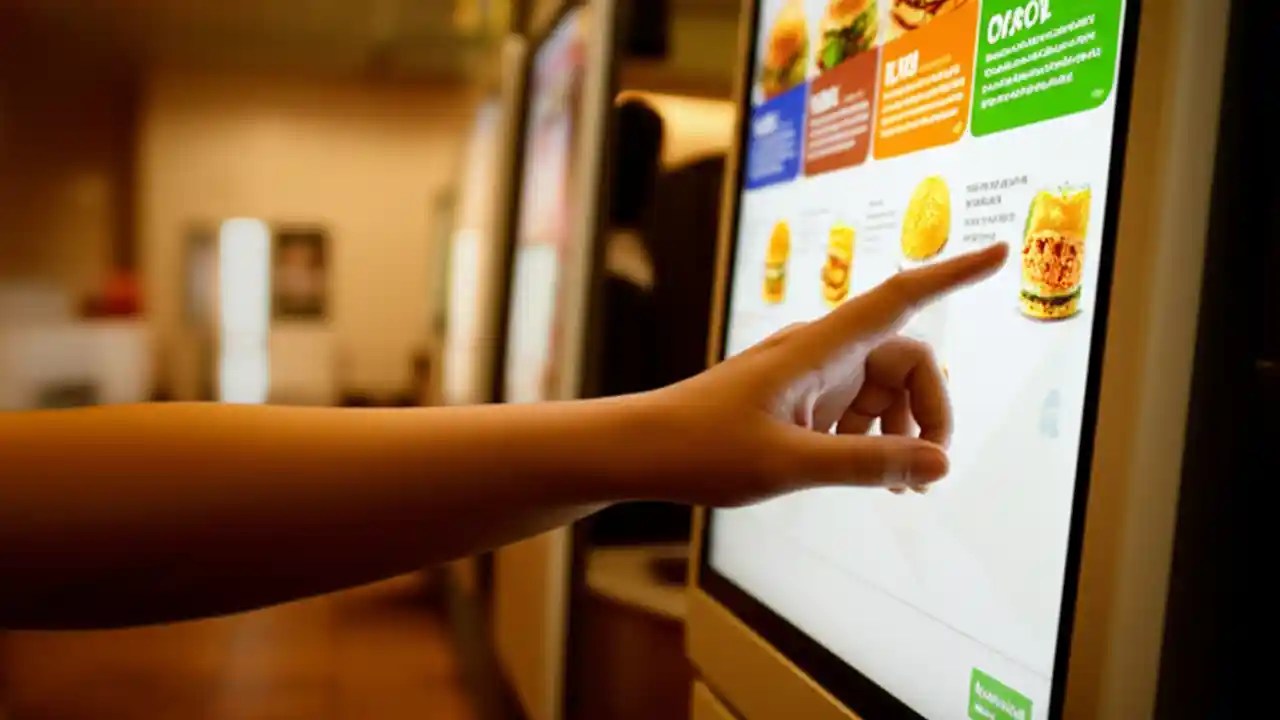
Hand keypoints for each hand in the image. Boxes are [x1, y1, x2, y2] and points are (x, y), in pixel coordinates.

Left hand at [643, 243, 1007, 505]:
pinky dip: (874, 439)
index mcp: (819, 347)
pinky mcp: (798, 400)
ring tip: (902, 488)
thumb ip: (867, 463)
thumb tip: (939, 464)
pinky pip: (856, 410)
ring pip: (884, 390)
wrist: (640, 450)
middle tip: (927, 472)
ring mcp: (809, 376)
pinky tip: (873, 479)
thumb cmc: (702, 448)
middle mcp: (820, 352)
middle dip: (930, 411)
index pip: (900, 297)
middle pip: (907, 361)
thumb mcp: (790, 463)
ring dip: (902, 432)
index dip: (953, 273)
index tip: (1000, 251)